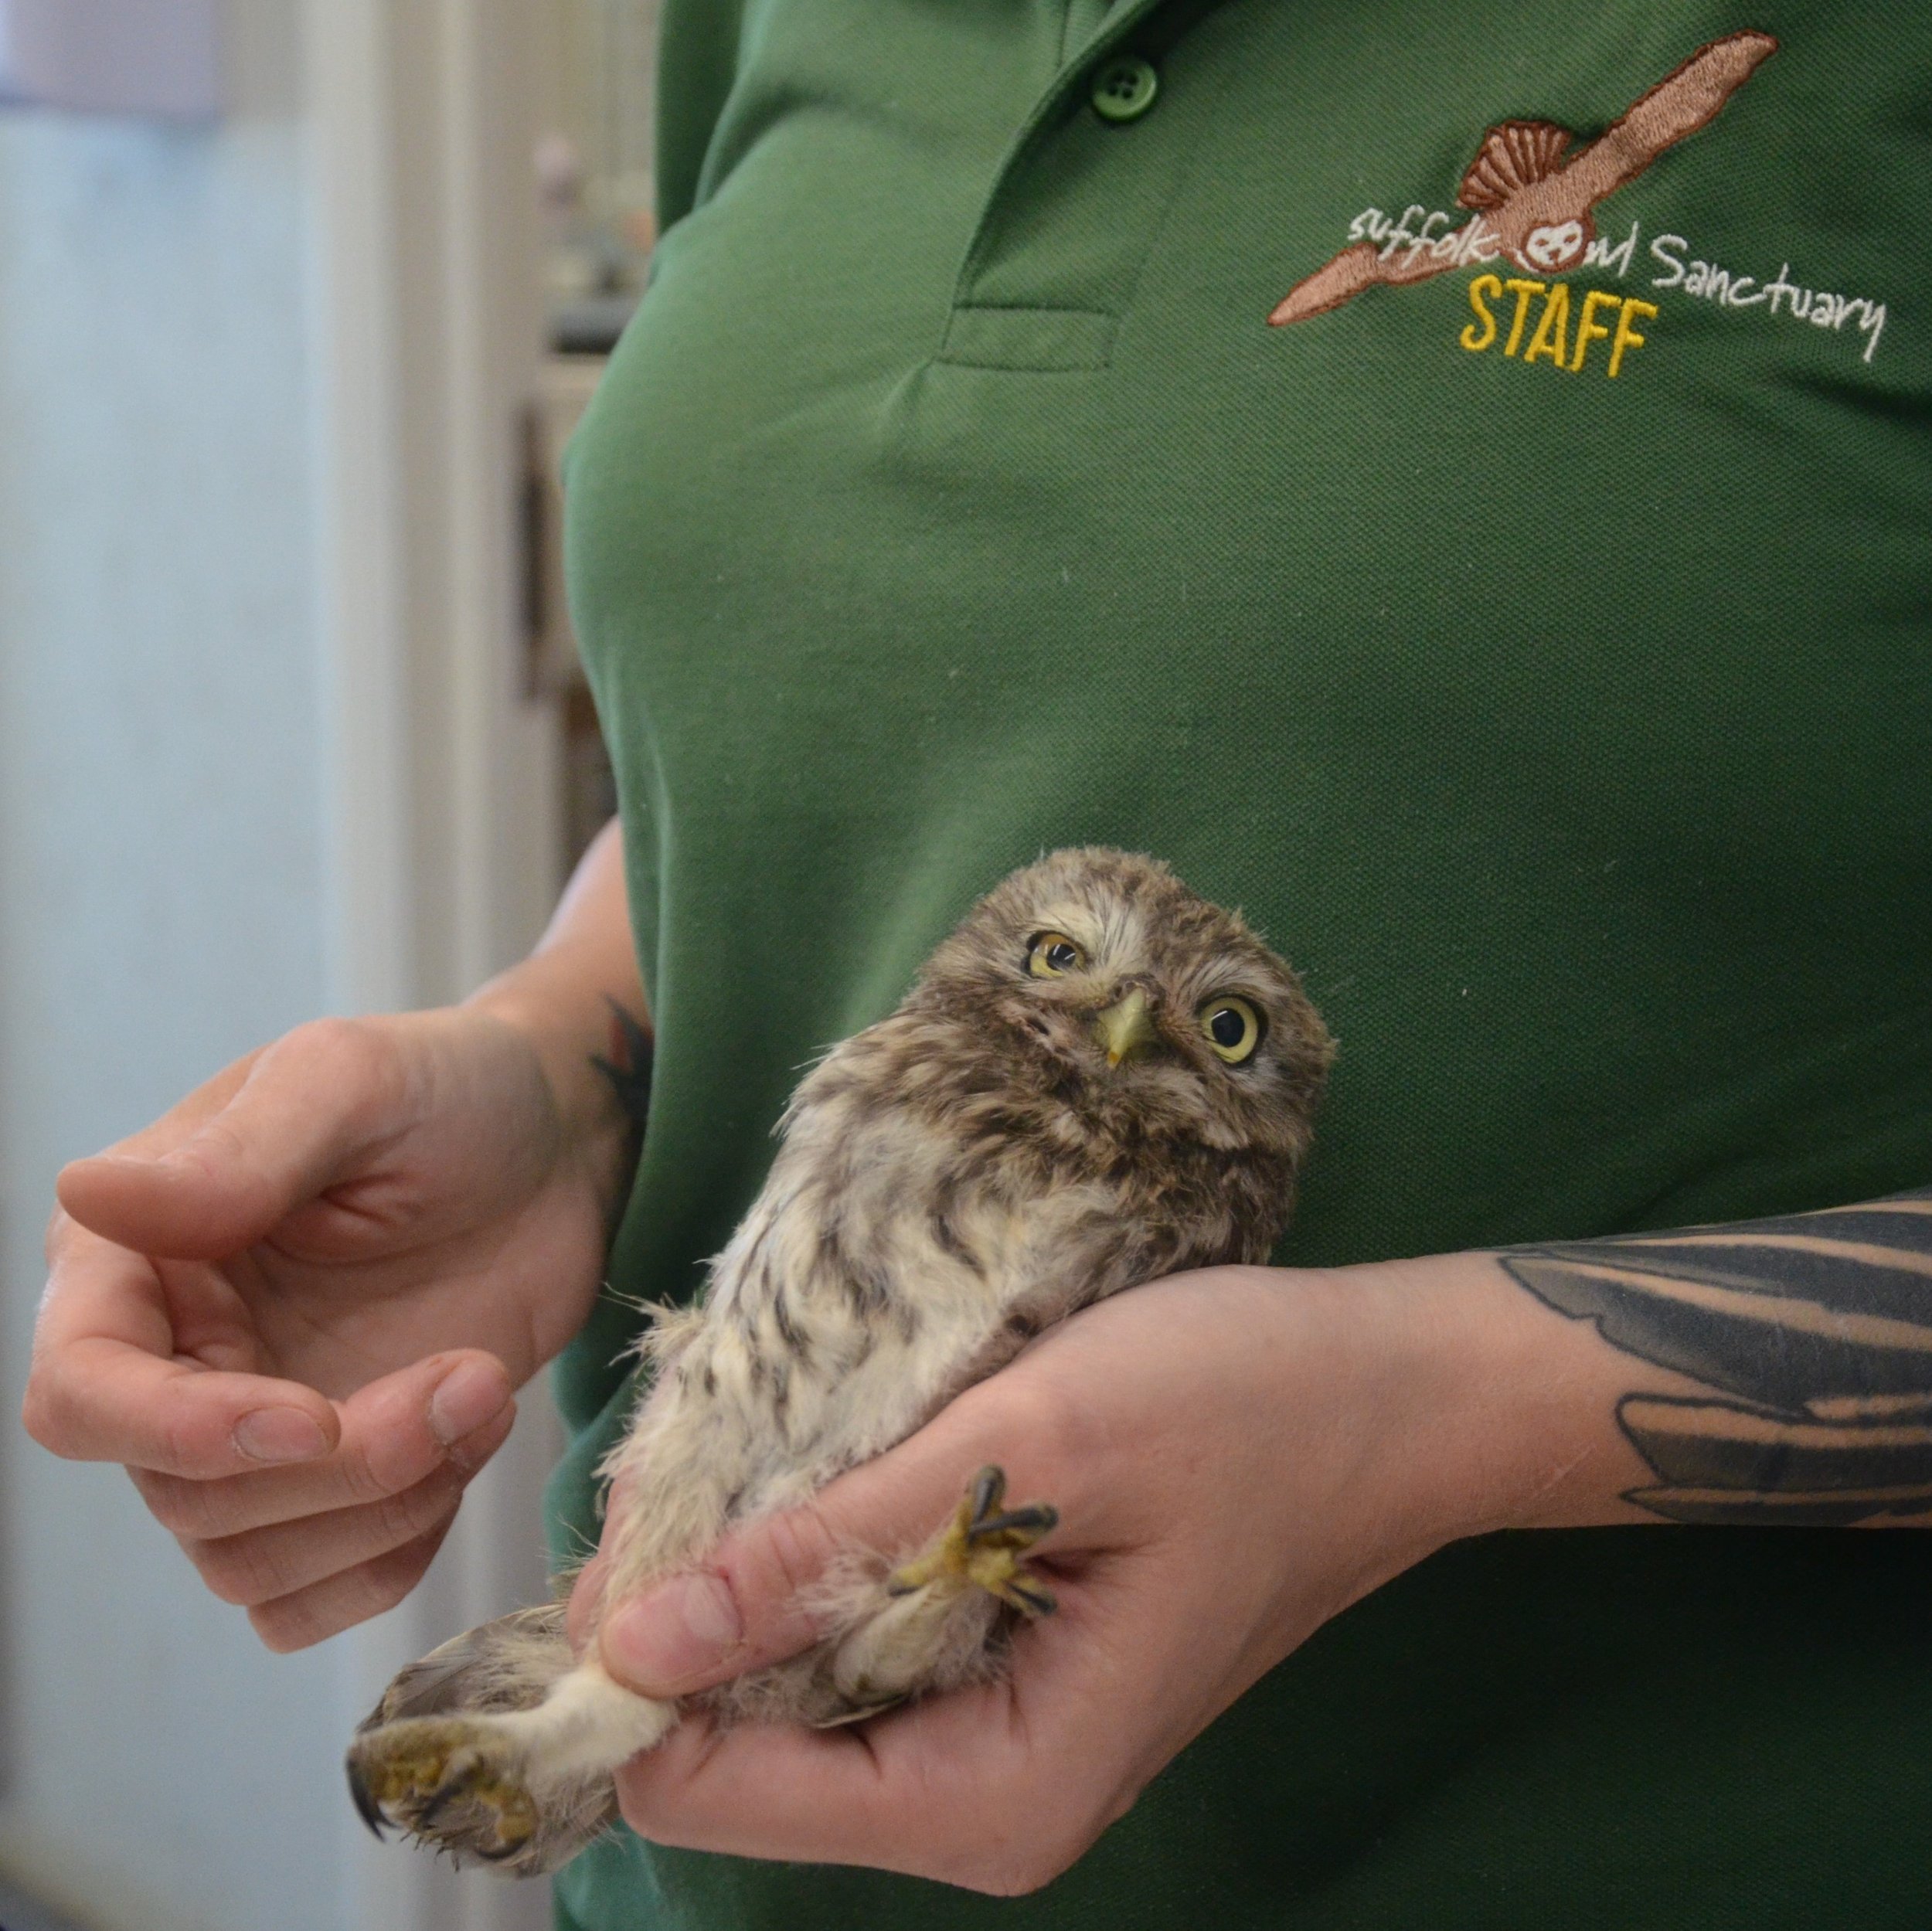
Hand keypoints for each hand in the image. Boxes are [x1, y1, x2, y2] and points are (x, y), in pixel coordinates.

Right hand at [26, 1004, 622, 1649]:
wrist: (563, 1140)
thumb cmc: (450, 1089)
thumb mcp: (352, 1082)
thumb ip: (237, 1154)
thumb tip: (86, 1195)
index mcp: (138, 1260)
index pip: (84, 1394)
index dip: (181, 1432)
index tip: (316, 1421)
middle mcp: (177, 1360)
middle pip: (186, 1499)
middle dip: (342, 1469)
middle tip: (470, 1377)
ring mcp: (257, 1431)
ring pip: (251, 1564)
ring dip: (388, 1507)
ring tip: (483, 1388)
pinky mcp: (338, 1481)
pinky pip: (314, 1596)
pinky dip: (398, 1554)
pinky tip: (472, 1436)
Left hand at [569, 1256, 1626, 1891]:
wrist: (1389, 1389)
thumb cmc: (1238, 1407)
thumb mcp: (1032, 1452)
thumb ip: (838, 1545)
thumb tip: (643, 1634)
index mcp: (996, 1796)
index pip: (720, 1793)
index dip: (633, 1679)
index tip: (597, 1537)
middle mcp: (986, 1799)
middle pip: (748, 1747)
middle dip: (681, 1618)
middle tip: (658, 1460)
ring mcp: (998, 1735)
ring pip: (798, 1683)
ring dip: (746, 1575)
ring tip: (717, 1445)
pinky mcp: (1007, 1663)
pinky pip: (863, 1637)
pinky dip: (817, 1556)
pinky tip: (800, 1463)